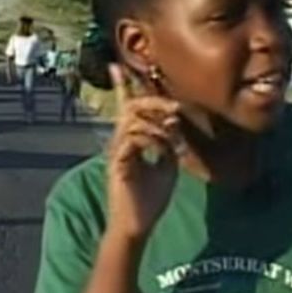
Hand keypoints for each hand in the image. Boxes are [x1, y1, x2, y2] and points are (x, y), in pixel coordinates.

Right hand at [105, 64, 183, 242]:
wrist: (138, 226)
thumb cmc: (150, 200)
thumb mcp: (167, 167)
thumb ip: (168, 145)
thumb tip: (173, 128)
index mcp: (130, 141)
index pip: (127, 109)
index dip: (123, 87)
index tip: (117, 65)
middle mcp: (120, 143)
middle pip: (130, 108)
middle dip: (153, 101)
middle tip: (174, 107)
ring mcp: (117, 153)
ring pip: (131, 121)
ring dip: (157, 122)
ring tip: (173, 131)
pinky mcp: (118, 164)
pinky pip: (132, 139)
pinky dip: (151, 138)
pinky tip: (164, 147)